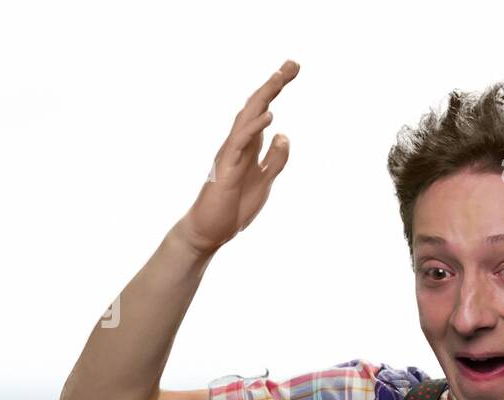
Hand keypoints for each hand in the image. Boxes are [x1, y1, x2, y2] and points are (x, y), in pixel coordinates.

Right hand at [178, 59, 299, 255]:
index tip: (293, 69)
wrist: (210, 231)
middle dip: (274, 85)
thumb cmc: (233, 207)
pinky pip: (239, 144)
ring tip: (280, 79)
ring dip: (264, 98)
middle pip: (256, 107)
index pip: (264, 110)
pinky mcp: (225, 169)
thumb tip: (284, 134)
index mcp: (249, 145)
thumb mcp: (265, 181)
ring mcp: (230, 154)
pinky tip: (269, 117)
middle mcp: (238, 143)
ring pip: (247, 118)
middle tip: (293, 64)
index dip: (277, 90)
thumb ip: (275, 159)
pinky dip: (253, 129)